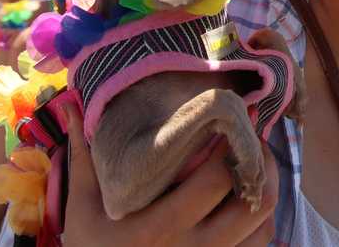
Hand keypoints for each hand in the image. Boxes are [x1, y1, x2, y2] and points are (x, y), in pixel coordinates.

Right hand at [61, 102, 277, 246]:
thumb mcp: (80, 208)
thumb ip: (83, 158)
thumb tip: (71, 106)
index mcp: (158, 226)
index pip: (215, 179)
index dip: (233, 146)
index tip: (232, 122)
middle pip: (250, 201)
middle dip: (259, 163)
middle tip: (252, 139)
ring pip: (261, 226)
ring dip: (267, 191)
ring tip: (258, 165)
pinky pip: (257, 246)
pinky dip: (261, 221)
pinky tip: (249, 199)